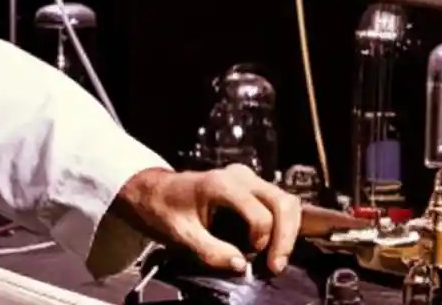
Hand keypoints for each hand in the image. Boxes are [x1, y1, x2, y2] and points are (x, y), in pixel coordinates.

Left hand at [111, 164, 302, 274]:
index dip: (262, 238)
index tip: (251, 258)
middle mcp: (240, 176)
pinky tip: (275, 245)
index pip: (259, 212)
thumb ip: (209, 250)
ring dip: (288, 230)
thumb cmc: (163, 209)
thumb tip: (240, 266)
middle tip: (276, 265)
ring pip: (286, 201)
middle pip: (282, 202)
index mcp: (221, 184)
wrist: (153, 192)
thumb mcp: (180, 233)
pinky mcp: (251, 186)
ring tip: (277, 258)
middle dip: (285, 236)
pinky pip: (278, 203)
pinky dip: (284, 224)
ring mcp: (248, 179)